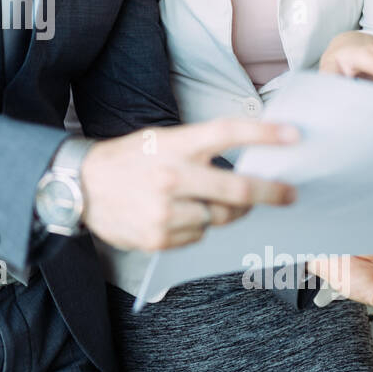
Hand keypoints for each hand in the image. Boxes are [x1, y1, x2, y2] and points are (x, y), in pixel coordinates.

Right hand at [80, 118, 298, 251]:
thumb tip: (244, 162)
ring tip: (202, 201)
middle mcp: (172, 177)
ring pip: (219, 218)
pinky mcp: (159, 238)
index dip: (264, 135)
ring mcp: (165, 211)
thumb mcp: (159, 141)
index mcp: (174, 146)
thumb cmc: (126, 160)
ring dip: (223, 212)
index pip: (226, 133)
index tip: (294, 136)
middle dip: (270, 193)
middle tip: (288, 194)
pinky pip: (197, 235)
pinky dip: (195, 227)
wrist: (78, 187)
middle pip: (237, 190)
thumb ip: (197, 148)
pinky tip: (173, 215)